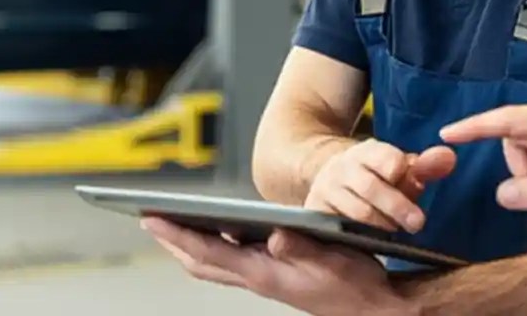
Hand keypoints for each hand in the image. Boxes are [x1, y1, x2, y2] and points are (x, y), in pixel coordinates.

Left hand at [142, 218, 413, 315]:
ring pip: (214, 264)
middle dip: (173, 241)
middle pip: (200, 262)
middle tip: (149, 219)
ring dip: (190, 245)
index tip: (150, 218)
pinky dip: (216, 245)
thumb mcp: (333, 259)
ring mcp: (265, 280)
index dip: (176, 235)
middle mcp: (258, 279)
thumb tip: (273, 236)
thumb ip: (302, 247)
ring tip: (173, 223)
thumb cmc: (357, 284)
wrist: (376, 308)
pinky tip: (220, 228)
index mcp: (265, 273)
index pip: (208, 253)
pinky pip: (233, 261)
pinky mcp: (275, 278)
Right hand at [304, 139, 456, 231]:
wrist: (329, 178)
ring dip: (381, 224)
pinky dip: (358, 233)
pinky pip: (339, 226)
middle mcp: (343, 167)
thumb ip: (426, 165)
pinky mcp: (316, 210)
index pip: (386, 158)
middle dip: (397, 206)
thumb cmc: (375, 177)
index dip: (400, 170)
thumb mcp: (400, 169)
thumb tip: (449, 158)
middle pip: (372, 187)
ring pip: (357, 211)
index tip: (413, 180)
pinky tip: (370, 238)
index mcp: (368, 152)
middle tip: (418, 223)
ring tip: (394, 230)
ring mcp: (327, 189)